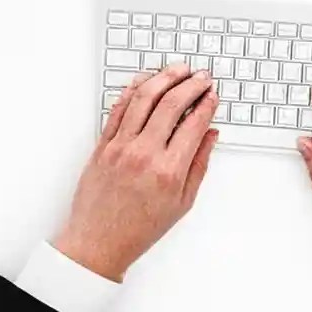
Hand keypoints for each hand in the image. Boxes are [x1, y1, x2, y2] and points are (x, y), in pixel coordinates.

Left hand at [53, 64, 219, 281]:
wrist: (98, 242)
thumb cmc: (139, 228)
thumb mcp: (182, 203)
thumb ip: (199, 165)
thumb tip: (210, 135)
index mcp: (169, 171)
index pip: (194, 124)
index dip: (207, 104)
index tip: (213, 95)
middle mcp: (144, 154)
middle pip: (171, 103)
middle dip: (191, 84)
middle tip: (201, 77)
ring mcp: (120, 147)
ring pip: (144, 97)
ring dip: (164, 77)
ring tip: (177, 70)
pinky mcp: (102, 145)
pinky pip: (119, 108)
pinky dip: (134, 89)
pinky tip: (147, 82)